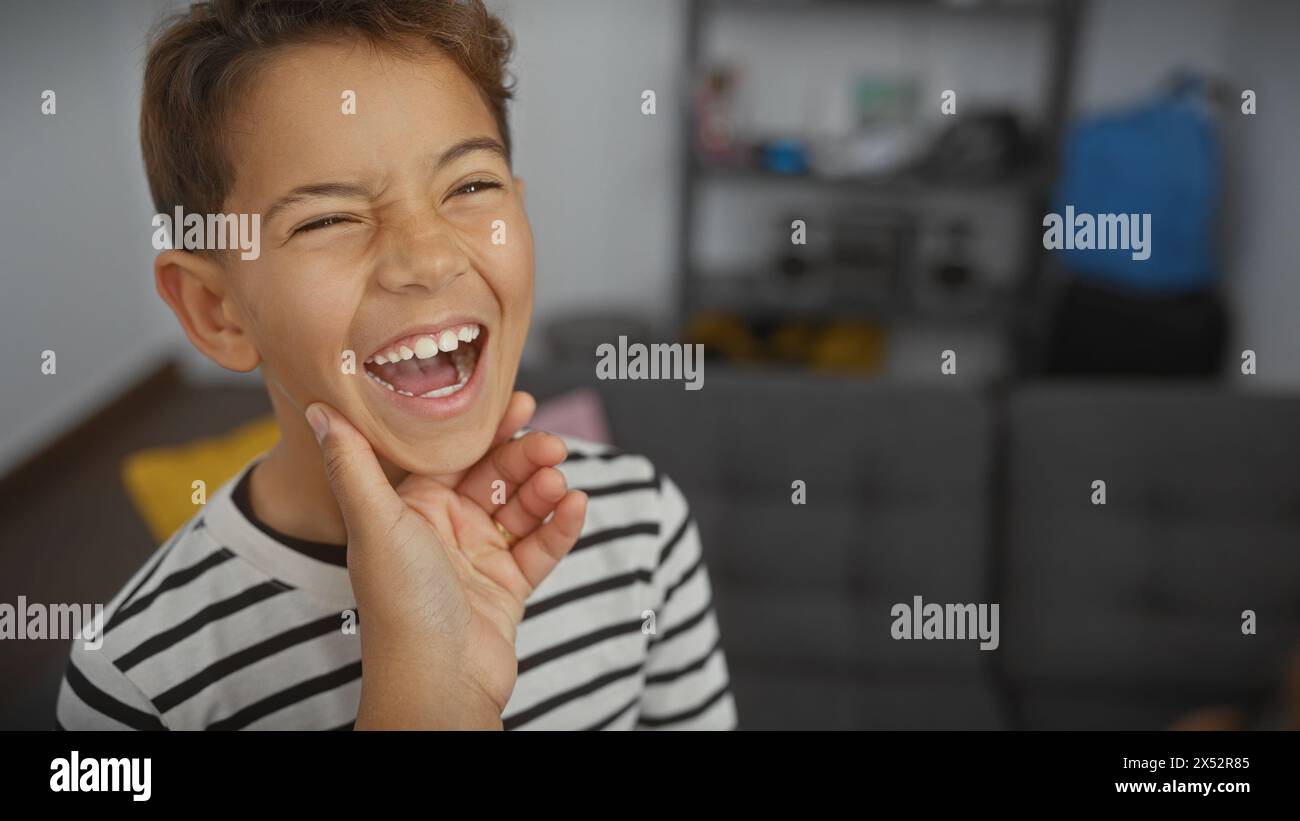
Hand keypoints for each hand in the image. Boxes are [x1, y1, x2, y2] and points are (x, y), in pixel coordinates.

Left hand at [305, 392, 587, 727]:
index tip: (516, 402)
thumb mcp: (376, 522)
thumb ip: (352, 463)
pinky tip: (576, 506)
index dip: (485, 429)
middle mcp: (444, 531)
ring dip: (543, 489)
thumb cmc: (400, 605)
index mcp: (411, 511)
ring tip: (559, 481)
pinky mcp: (509, 588)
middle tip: (552, 444)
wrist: (438, 682)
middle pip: (493, 477)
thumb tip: (322, 410)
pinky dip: (560, 525)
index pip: (452, 456)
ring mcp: (479, 560)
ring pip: (521, 508)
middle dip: (524, 457)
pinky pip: (541, 546)